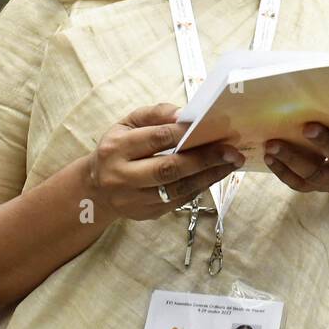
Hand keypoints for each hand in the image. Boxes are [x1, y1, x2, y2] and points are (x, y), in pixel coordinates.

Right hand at [87, 104, 243, 220]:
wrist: (97, 188)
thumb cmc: (119, 148)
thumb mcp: (128, 124)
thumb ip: (155, 114)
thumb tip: (185, 114)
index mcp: (116, 148)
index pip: (156, 139)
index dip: (186, 133)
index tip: (213, 128)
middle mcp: (121, 176)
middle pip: (168, 169)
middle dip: (204, 159)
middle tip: (231, 152)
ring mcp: (133, 199)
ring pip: (177, 190)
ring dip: (209, 177)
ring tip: (231, 164)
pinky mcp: (146, 214)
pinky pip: (179, 201)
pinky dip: (200, 187)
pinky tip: (215, 176)